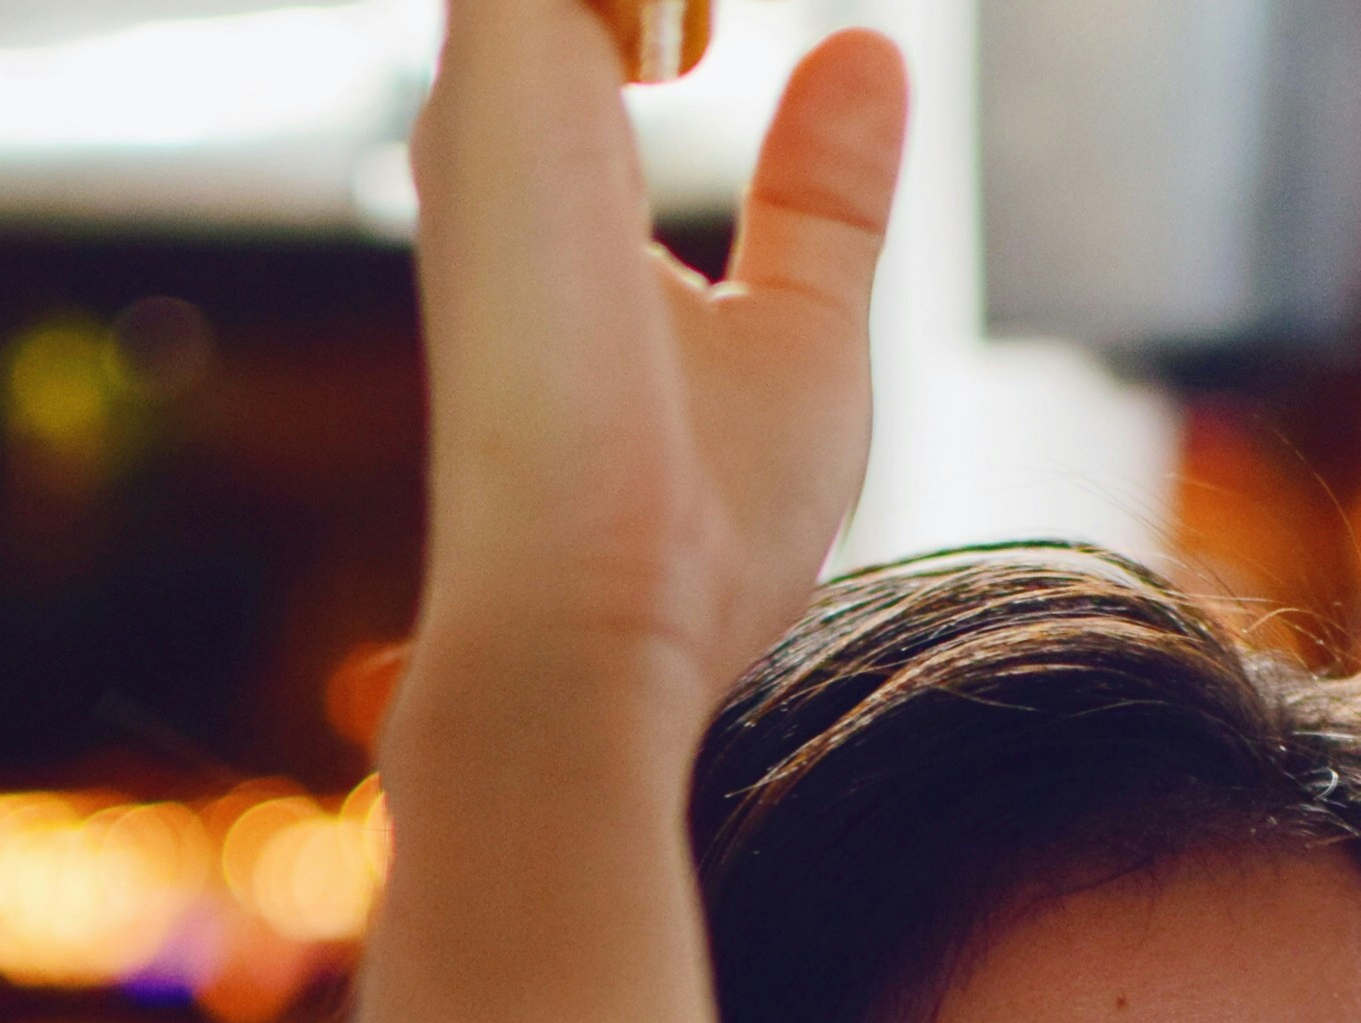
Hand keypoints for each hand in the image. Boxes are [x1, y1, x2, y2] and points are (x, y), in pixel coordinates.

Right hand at [404, 0, 905, 720]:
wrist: (593, 622)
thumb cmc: (693, 523)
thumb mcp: (799, 334)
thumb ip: (820, 197)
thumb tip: (866, 54)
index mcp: (549, 159)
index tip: (764, 28)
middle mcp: (501, 103)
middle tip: (756, 15)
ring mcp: (494, 74)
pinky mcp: (500, 57)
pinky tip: (706, 1)